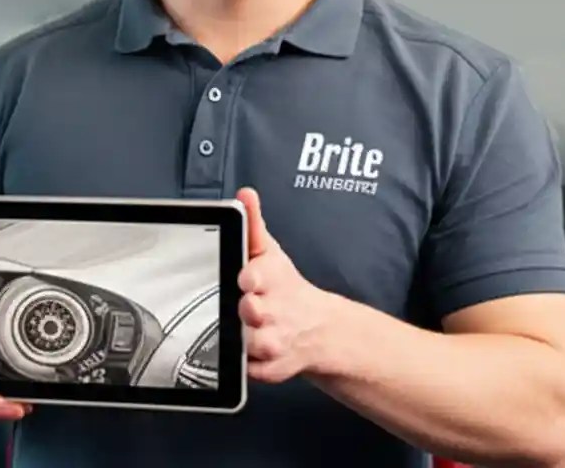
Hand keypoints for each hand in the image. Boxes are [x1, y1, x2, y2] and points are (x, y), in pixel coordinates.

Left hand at [236, 187, 336, 383]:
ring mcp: (277, 340)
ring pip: (253, 344)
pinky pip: (252, 370)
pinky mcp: (273, 368)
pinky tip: (247, 355)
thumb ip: (253, 225)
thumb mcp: (270, 253)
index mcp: (273, 279)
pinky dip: (248, 366)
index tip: (246, 278)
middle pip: (254, 312)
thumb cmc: (285, 287)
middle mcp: (276, 310)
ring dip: (246, 340)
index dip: (250, 277)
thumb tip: (245, 194)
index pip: (258, 276)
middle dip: (249, 310)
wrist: (319, 328)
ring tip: (246, 332)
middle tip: (248, 307)